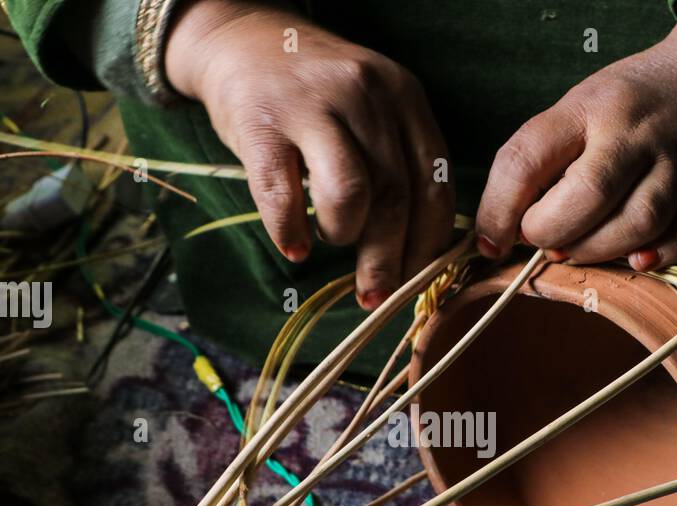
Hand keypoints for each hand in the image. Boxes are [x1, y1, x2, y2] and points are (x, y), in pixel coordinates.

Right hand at [165, 1, 454, 308]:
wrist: (241, 40)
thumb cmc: (315, 94)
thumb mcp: (372, 109)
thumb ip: (398, 162)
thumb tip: (417, 253)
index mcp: (404, 96)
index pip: (434, 182)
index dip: (430, 243)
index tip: (419, 282)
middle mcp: (366, 95)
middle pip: (395, 195)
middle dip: (388, 258)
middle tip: (376, 295)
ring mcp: (312, 105)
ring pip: (350, 195)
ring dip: (343, 235)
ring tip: (330, 239)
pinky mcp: (261, 124)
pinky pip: (283, 196)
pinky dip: (290, 232)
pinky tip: (294, 245)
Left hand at [475, 1, 676, 270]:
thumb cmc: (623, 108)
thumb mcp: (573, 111)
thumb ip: (538, 164)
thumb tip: (499, 236)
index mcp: (589, 108)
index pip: (528, 159)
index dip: (499, 209)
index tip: (491, 240)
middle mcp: (636, 133)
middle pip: (590, 193)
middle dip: (552, 232)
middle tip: (543, 241)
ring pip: (640, 222)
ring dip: (598, 251)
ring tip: (579, 249)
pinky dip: (662, 255)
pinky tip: (637, 261)